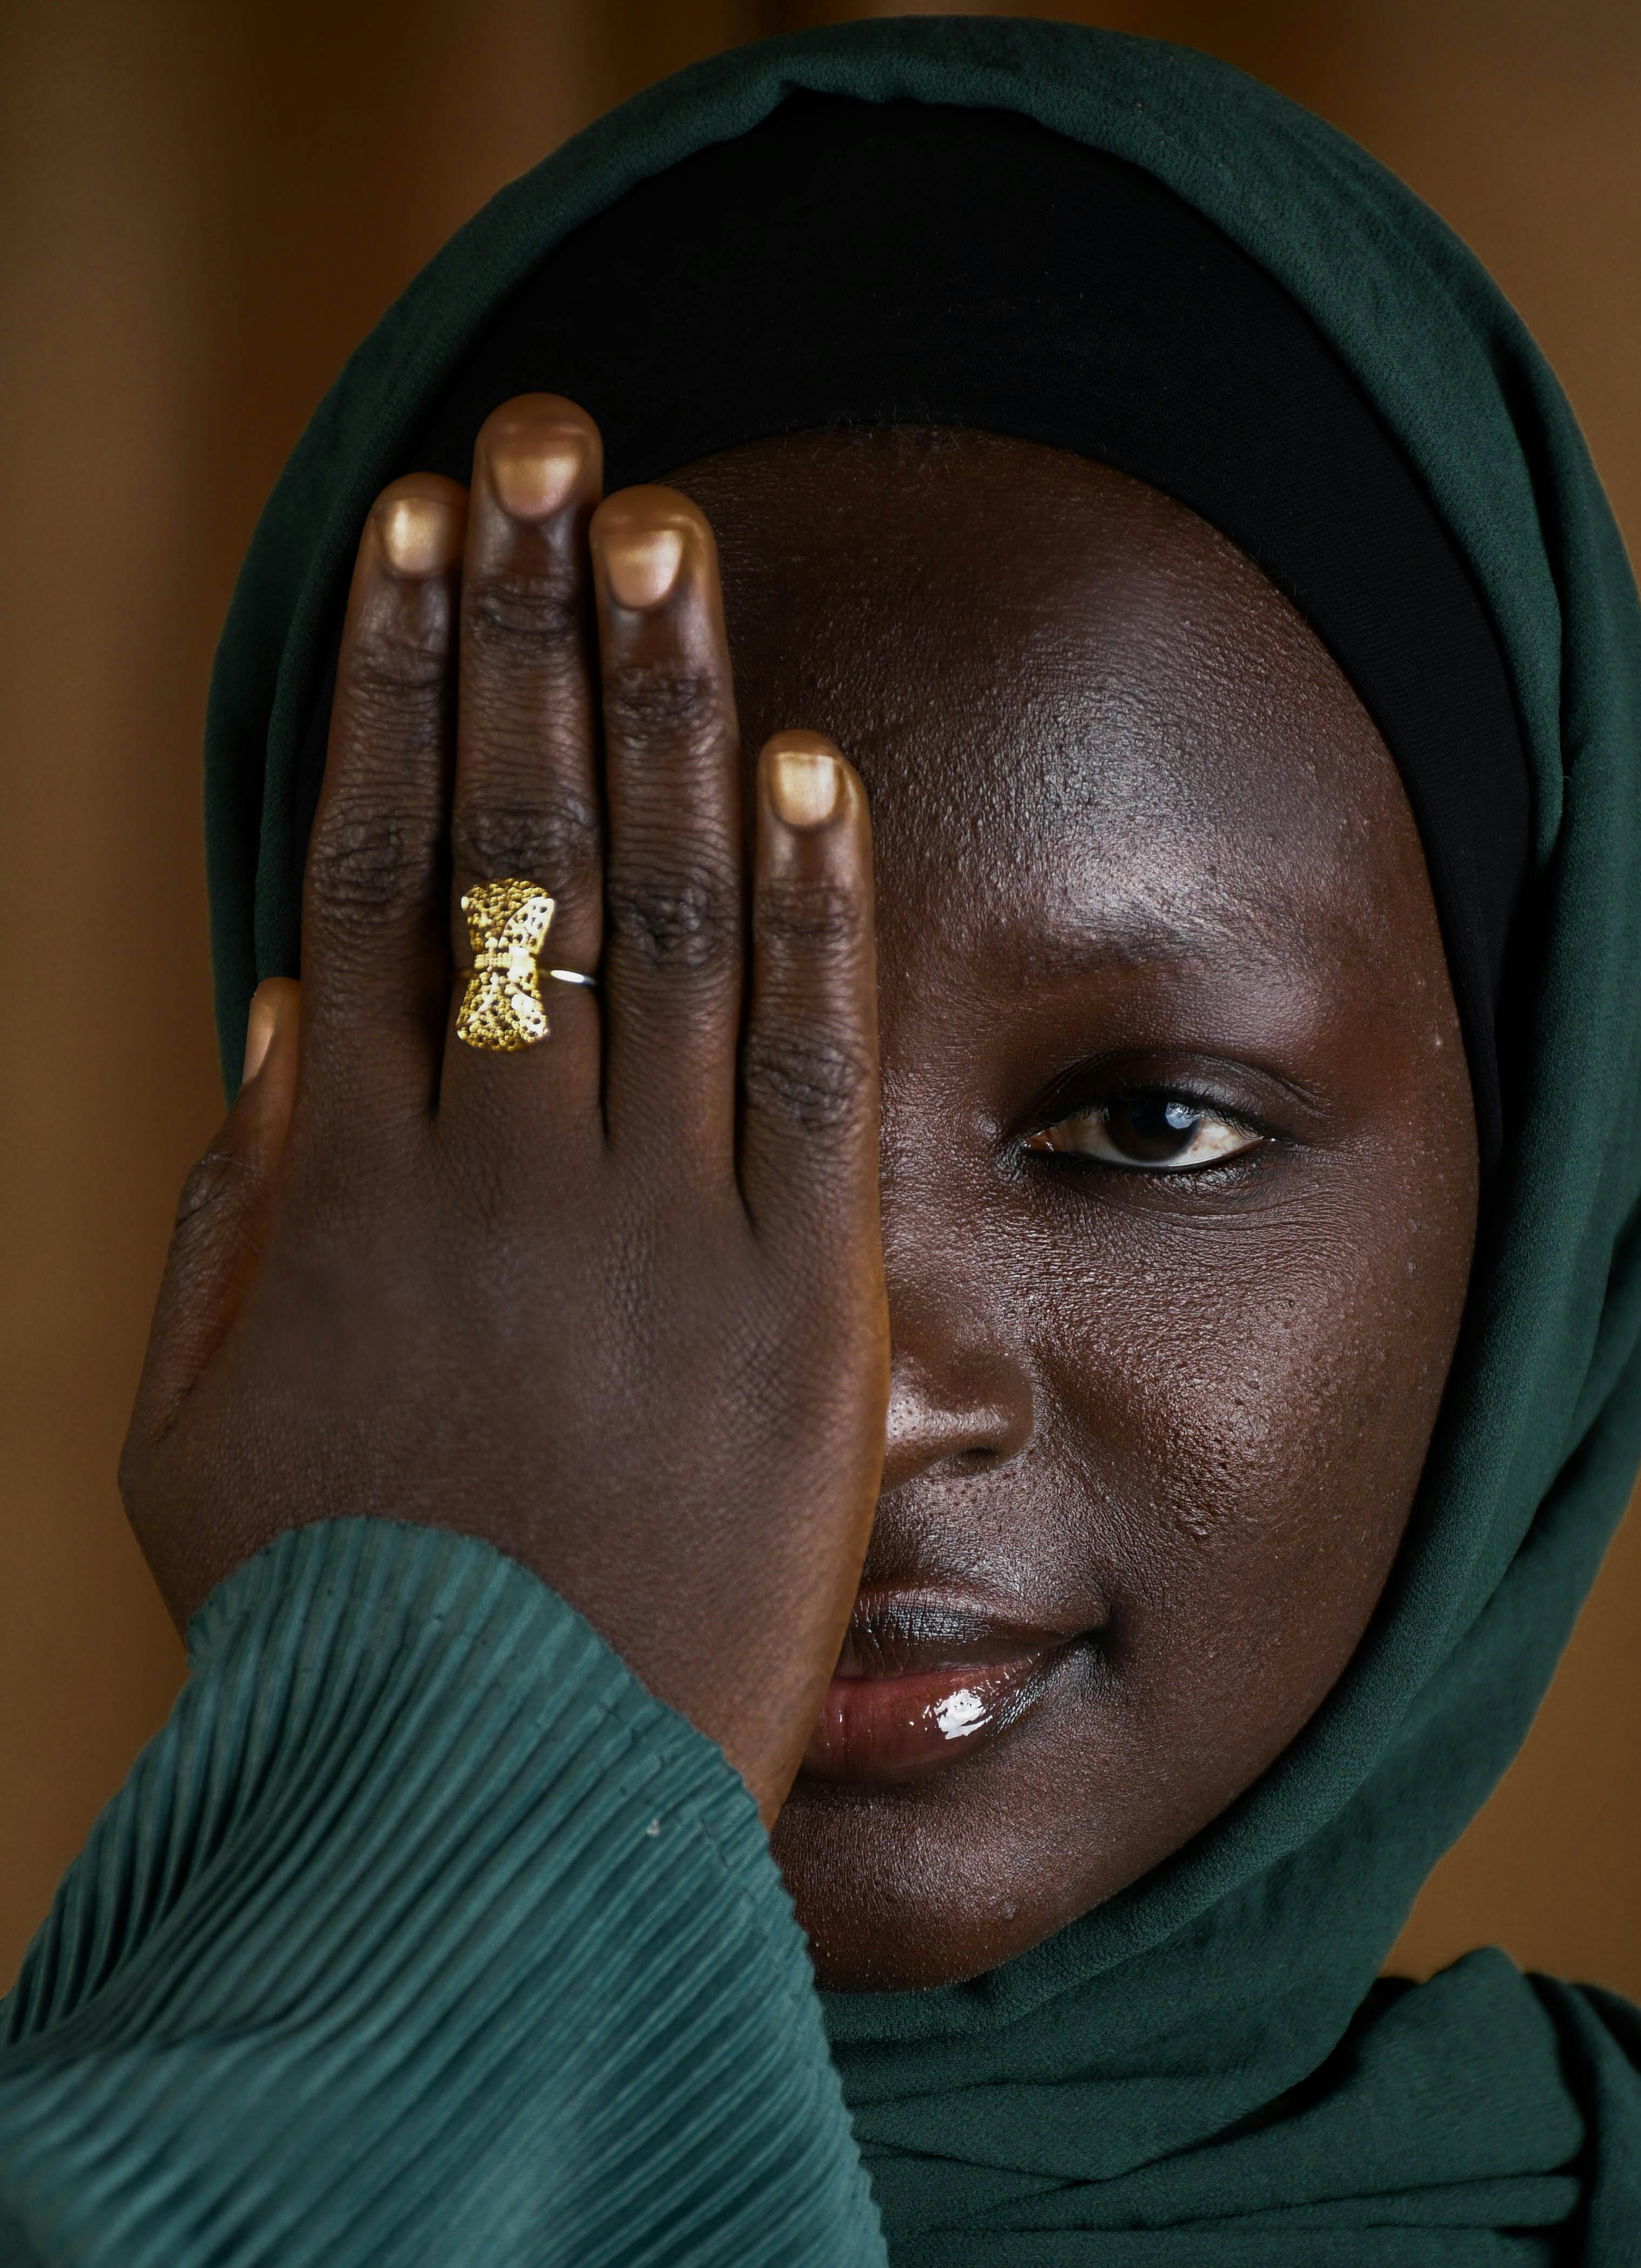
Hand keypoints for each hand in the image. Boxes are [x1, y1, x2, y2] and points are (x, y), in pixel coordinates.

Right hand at [121, 395, 887, 1825]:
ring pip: (666, 919)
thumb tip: (278, 1009)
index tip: (410, 531)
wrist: (486, 1827)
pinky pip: (811, 1074)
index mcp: (342, 1189)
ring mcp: (651, 1238)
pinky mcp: (798, 1317)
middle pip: (512, 845)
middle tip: (546, 440)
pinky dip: (816, 916)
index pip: (367, 870)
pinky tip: (816, 766)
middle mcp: (495, 1175)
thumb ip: (230, 1223)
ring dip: (671, 712)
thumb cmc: (332, 1643)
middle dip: (526, 630)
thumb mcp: (196, 1439)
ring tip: (670, 536)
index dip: (388, 682)